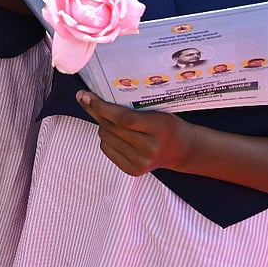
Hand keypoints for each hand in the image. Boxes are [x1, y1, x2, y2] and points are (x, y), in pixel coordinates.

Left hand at [78, 90, 193, 176]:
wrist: (182, 150)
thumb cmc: (166, 125)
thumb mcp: (156, 110)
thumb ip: (130, 107)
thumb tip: (92, 97)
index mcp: (159, 127)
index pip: (123, 118)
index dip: (101, 107)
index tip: (85, 96)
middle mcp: (150, 148)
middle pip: (111, 127)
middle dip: (95, 111)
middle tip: (87, 98)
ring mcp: (141, 162)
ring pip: (105, 137)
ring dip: (102, 125)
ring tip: (112, 119)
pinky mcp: (133, 170)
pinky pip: (106, 148)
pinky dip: (106, 138)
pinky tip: (116, 134)